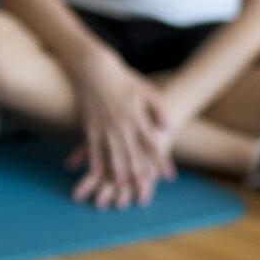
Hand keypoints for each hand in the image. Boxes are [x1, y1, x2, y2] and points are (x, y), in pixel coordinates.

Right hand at [69, 53, 172, 208]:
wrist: (95, 68)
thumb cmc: (122, 79)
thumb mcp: (145, 90)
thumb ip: (157, 108)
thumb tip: (169, 125)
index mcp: (136, 116)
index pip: (152, 143)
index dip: (160, 160)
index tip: (168, 176)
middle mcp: (121, 123)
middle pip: (133, 153)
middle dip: (140, 173)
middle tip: (145, 190)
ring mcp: (104, 126)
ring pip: (112, 153)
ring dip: (117, 171)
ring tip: (122, 187)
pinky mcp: (90, 126)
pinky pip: (92, 147)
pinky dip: (94, 161)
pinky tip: (96, 173)